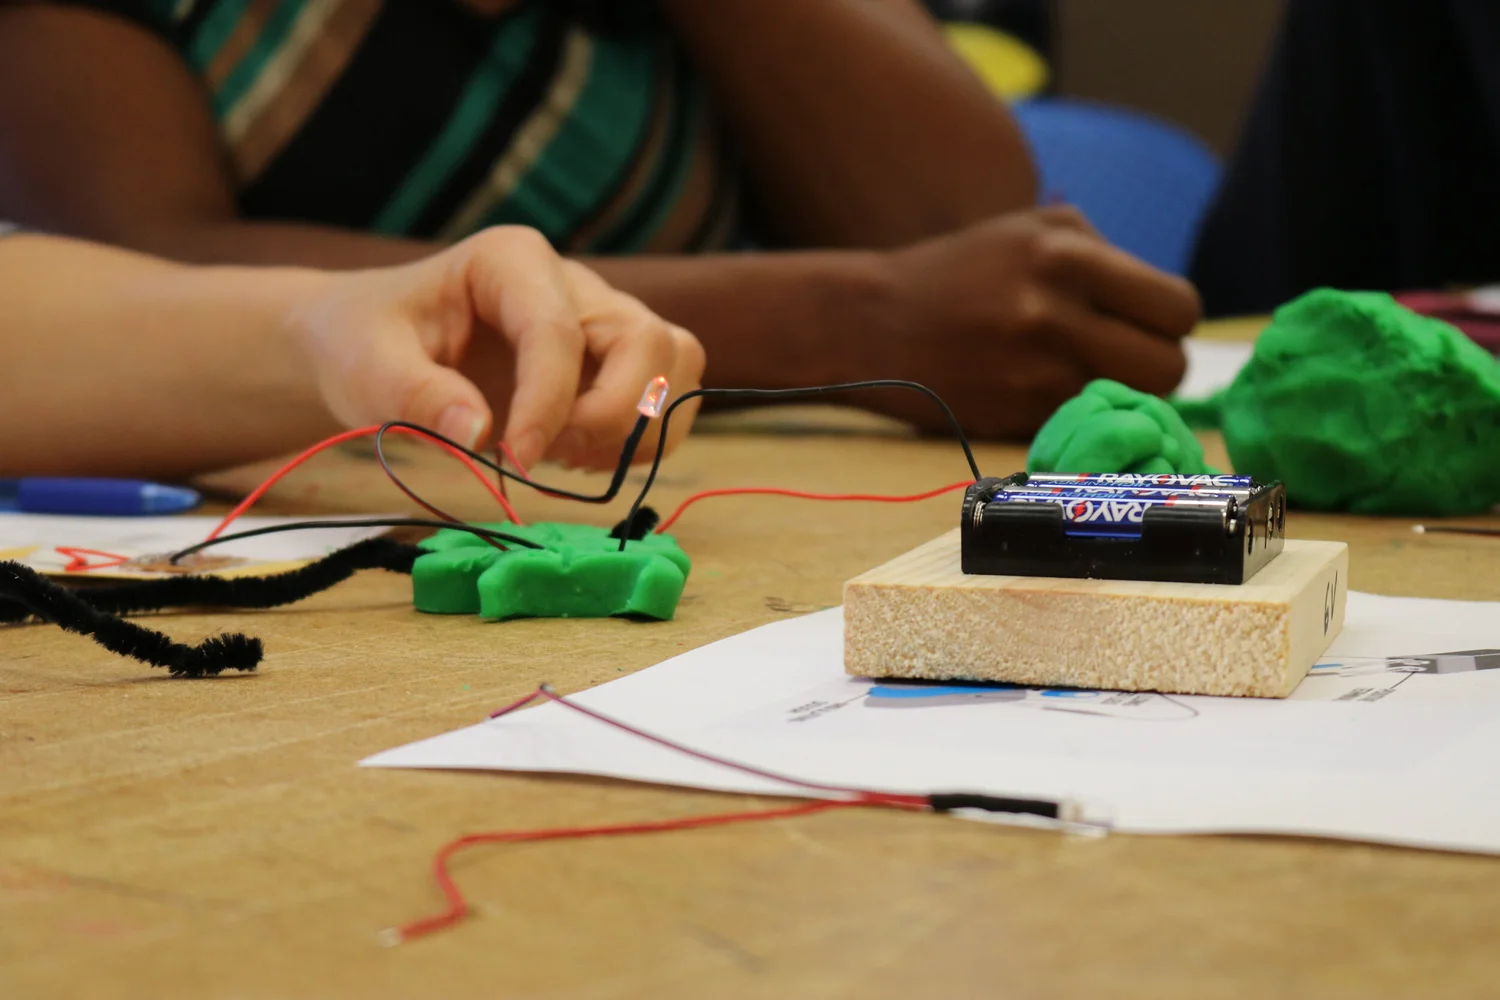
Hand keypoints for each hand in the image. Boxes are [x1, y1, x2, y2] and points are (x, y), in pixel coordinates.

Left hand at [289, 226, 705, 470]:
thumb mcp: (367, 365)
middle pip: (649, 341)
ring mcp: (603, 322)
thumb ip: (415, 395)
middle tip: (548, 455)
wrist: (371, 341)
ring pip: (677, 363)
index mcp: (512, 261)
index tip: (516, 460)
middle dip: (613, 413)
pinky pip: (666, 398)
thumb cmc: (368, 341)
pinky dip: (639, 441)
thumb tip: (477, 433)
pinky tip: (574, 455)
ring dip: (640, 428)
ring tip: (566, 456)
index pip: (559, 331)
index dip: (548, 404)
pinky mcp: (614, 363)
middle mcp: (574, 284)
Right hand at [865, 207, 1199, 436]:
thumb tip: (1163, 308)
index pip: (1178, 307)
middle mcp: (1055, 315)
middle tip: (1126, 357)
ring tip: (1083, 374)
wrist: (871, 324)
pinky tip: (1038, 391)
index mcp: (1066, 255)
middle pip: (1169, 368)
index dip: (1170, 320)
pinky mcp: (1015, 418)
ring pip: (1130, 406)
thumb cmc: (961, 271)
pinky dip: (1073, 415)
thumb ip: (1106, 255)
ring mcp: (1034, 374)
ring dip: (1119, 397)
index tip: (1146, 321)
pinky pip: (1082, 425)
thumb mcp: (1033, 230)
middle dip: (1158, 366)